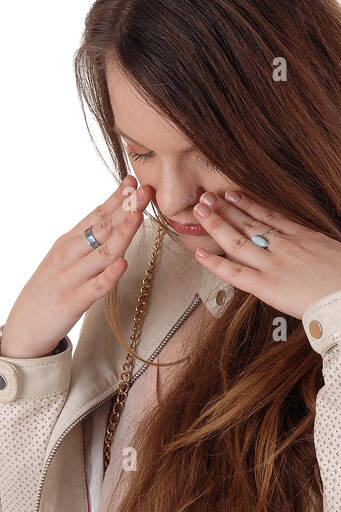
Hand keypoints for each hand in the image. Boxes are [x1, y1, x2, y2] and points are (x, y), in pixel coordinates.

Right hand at [0, 177, 152, 358]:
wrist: (23, 329)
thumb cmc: (48, 292)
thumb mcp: (64, 260)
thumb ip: (86, 243)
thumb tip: (114, 221)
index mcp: (67, 243)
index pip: (96, 216)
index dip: (116, 198)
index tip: (135, 182)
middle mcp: (67, 256)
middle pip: (102, 229)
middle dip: (126, 208)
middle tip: (146, 191)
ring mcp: (70, 278)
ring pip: (101, 253)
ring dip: (121, 234)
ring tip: (138, 216)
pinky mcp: (72, 302)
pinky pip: (95, 287)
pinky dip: (109, 275)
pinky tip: (123, 263)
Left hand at [191, 190, 340, 320]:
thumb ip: (326, 252)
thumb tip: (324, 257)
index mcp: (307, 237)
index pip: (272, 216)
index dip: (250, 204)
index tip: (235, 194)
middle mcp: (287, 245)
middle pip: (250, 223)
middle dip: (226, 208)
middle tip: (207, 195)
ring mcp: (275, 264)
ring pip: (237, 240)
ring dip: (216, 224)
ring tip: (199, 210)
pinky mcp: (267, 286)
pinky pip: (234, 273)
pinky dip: (214, 263)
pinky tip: (198, 252)